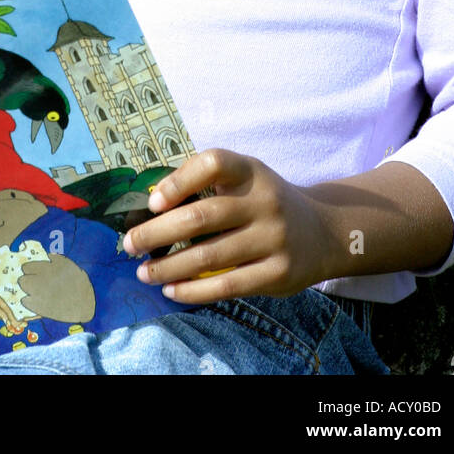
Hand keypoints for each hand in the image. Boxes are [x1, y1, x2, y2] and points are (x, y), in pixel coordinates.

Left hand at [18, 254, 95, 322]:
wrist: (84, 303)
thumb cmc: (79, 283)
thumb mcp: (69, 266)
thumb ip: (57, 260)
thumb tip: (48, 256)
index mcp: (48, 268)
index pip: (27, 267)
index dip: (28, 269)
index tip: (30, 271)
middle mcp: (41, 279)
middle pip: (22, 278)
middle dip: (25, 279)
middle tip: (30, 282)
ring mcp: (39, 293)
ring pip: (23, 288)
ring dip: (25, 289)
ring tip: (31, 291)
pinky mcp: (40, 306)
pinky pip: (26, 301)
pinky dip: (27, 301)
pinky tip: (31, 301)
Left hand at [122, 149, 337, 303]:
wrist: (324, 231)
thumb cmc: (264, 202)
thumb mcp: (245, 179)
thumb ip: (206, 183)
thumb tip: (151, 203)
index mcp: (251, 170)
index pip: (213, 163)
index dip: (179, 180)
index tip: (152, 202)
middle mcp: (264, 202)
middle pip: (201, 217)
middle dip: (157, 233)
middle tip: (130, 244)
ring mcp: (273, 238)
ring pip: (209, 256)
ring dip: (169, 267)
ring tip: (144, 272)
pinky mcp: (278, 273)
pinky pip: (227, 285)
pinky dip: (194, 290)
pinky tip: (171, 291)